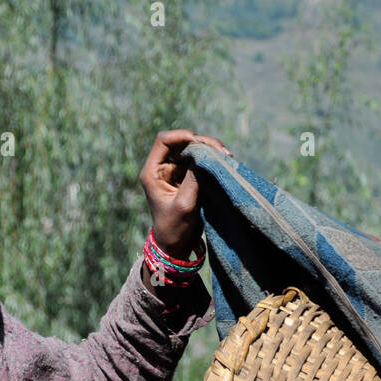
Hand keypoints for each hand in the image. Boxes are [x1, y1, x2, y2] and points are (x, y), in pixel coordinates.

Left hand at [139, 130, 231, 258]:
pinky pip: (200, 160)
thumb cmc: (175, 228)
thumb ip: (193, 179)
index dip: (182, 136)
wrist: (176, 244)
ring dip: (210, 150)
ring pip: (193, 148)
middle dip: (202, 142)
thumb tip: (204, 156)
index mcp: (153, 172)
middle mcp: (163, 167)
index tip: (200, 142)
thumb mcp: (185, 204)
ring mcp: (176, 170)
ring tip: (227, 157)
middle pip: (181, 141)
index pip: (164, 140)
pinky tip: (225, 163)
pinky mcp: (187, 176)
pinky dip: (212, 159)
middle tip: (222, 151)